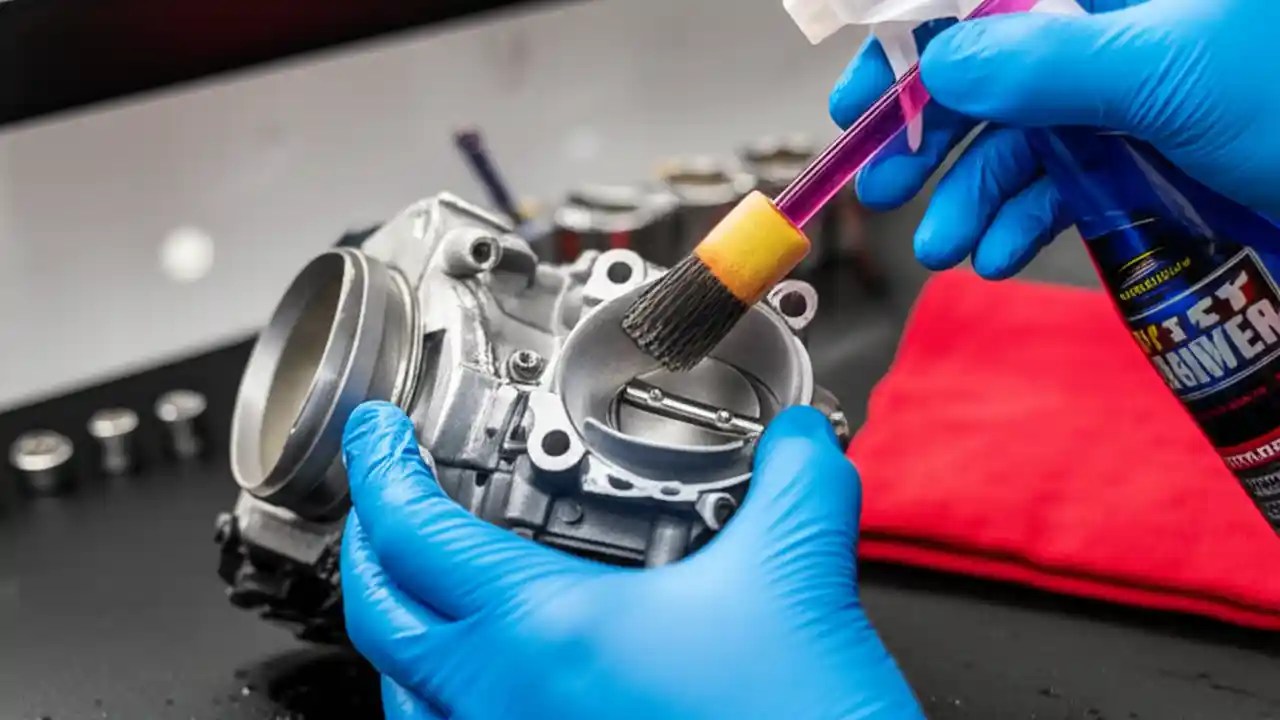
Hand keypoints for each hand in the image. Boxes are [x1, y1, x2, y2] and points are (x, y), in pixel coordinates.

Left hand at [340, 401, 923, 719]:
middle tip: (383, 497)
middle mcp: (500, 707)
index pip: (416, 535)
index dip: (382, 470)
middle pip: (380, 614)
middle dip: (367, 541)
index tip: (375, 437)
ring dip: (400, 630)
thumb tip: (801, 439)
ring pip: (403, 696)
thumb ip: (799, 481)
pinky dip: (441, 703)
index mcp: (539, 635)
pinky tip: (489, 688)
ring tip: (426, 590)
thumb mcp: (799, 582)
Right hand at [830, 0, 1279, 278]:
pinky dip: (1023, 223)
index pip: (987, 1)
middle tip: (882, 184)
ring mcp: (1130, 97)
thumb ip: (1041, 62)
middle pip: (991, 71)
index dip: (916, 43)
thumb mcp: (1163, 69)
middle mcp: (1117, 31)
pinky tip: (1000, 252)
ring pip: (1022, 139)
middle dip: (931, 134)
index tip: (862, 98)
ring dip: (970, 194)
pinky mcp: (1144, 160)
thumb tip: (945, 62)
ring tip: (941, 243)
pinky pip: (1063, 187)